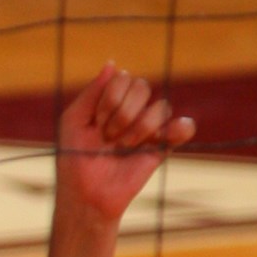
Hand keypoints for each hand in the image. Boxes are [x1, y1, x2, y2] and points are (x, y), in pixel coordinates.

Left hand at [55, 63, 196, 223]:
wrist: (86, 192)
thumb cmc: (74, 155)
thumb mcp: (74, 119)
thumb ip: (94, 91)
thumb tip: (114, 63)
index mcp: (109, 100)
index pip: (123, 79)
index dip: (110, 98)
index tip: (96, 121)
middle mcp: (130, 110)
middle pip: (142, 87)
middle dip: (122, 111)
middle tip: (108, 135)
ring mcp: (147, 128)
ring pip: (159, 107)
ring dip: (138, 127)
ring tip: (123, 146)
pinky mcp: (161, 148)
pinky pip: (182, 128)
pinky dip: (179, 127)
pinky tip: (164, 135)